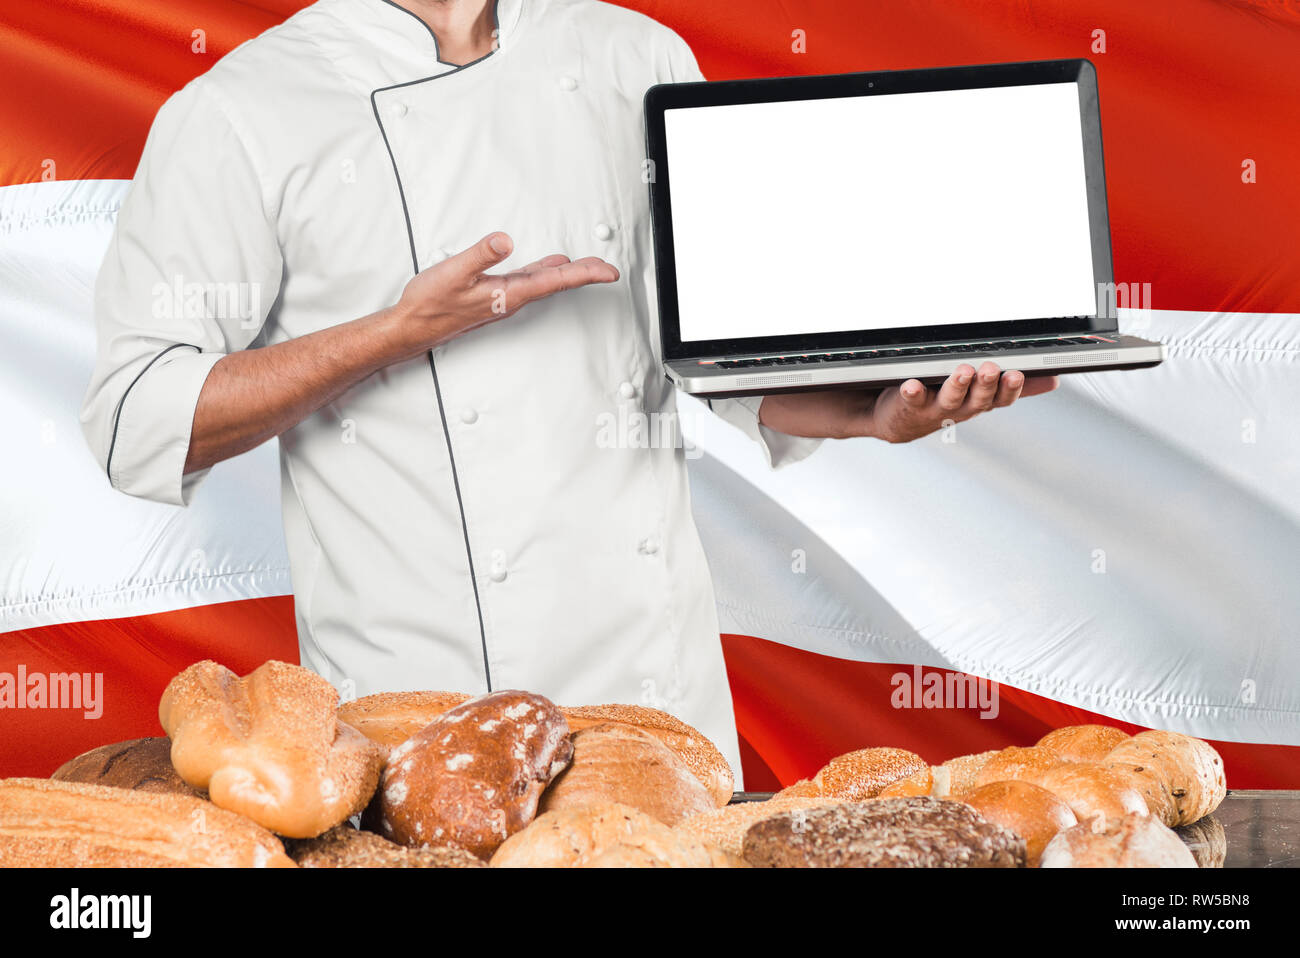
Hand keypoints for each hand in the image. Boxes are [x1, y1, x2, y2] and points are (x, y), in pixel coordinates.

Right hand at [391, 231, 618, 352]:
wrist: (412, 328)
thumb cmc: (430, 304)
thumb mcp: (454, 273)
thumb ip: (480, 255)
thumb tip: (505, 241)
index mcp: (509, 293)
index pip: (556, 281)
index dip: (586, 274)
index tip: (609, 272)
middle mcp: (511, 298)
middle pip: (556, 283)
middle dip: (584, 274)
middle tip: (607, 268)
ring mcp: (502, 298)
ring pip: (543, 283)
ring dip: (566, 274)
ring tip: (586, 265)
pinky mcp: (492, 295)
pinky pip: (527, 282)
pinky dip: (543, 272)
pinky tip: (547, 266)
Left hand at [757, 362, 1058, 441]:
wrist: (893, 419)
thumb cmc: (938, 400)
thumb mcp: (978, 395)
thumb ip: (1011, 387)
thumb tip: (1054, 381)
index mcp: (977, 403)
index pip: (1001, 399)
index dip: (1010, 390)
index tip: (1017, 374)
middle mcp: (957, 409)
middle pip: (977, 400)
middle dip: (985, 385)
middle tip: (991, 369)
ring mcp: (931, 410)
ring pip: (948, 400)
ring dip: (956, 387)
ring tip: (963, 371)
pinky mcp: (906, 406)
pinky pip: (910, 400)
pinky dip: (911, 392)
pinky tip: (912, 384)